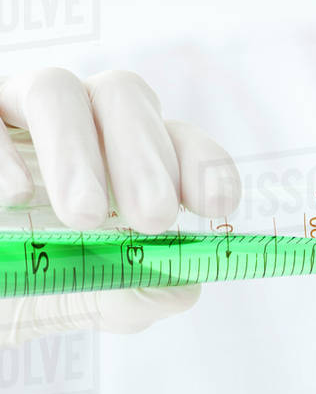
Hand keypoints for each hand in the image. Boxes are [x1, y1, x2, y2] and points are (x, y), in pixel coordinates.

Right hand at [0, 68, 240, 344]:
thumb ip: (148, 292)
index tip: (215, 207)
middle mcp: (87, 121)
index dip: (204, 166)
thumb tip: (181, 279)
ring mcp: (25, 114)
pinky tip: (17, 194)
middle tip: (152, 217)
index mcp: (137, 158)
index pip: (182, 141)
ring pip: (56, 91)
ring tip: (83, 215)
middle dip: (144, 158)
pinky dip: (4, 151)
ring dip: (76, 152)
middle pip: (125, 97)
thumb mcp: (108, 302)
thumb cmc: (52, 288)